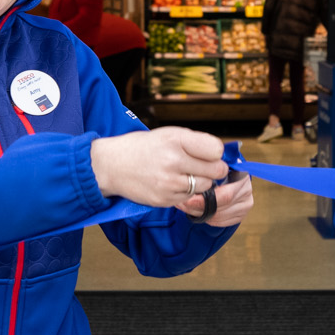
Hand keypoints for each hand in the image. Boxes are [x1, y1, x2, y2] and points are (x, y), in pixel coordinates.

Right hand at [91, 127, 229, 210]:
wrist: (112, 165)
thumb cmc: (144, 147)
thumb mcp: (168, 134)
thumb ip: (196, 142)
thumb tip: (222, 156)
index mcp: (176, 140)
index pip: (216, 150)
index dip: (214, 152)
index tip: (207, 153)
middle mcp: (173, 161)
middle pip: (216, 170)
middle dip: (213, 169)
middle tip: (201, 166)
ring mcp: (169, 183)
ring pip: (205, 186)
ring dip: (200, 182)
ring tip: (185, 174)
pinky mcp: (165, 200)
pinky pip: (190, 198)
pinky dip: (187, 192)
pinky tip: (173, 183)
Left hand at [185, 174, 254, 226]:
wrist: (227, 175)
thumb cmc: (216, 168)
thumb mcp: (212, 163)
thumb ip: (206, 167)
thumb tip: (192, 176)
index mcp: (242, 176)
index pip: (225, 195)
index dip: (205, 199)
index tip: (188, 198)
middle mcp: (246, 191)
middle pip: (221, 207)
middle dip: (198, 206)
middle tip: (182, 203)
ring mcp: (245, 204)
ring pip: (218, 216)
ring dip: (198, 213)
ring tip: (184, 205)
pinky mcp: (240, 215)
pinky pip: (219, 221)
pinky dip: (205, 218)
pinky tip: (194, 210)